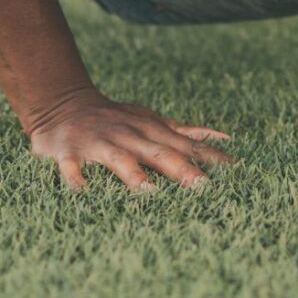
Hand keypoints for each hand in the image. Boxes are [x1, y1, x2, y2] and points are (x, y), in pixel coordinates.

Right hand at [27, 90, 232, 192]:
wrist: (64, 105)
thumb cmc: (116, 120)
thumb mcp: (151, 121)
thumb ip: (185, 133)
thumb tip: (224, 138)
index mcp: (150, 131)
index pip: (186, 145)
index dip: (209, 158)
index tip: (233, 171)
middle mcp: (129, 136)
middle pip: (158, 153)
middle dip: (180, 168)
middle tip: (201, 186)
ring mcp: (99, 144)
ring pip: (119, 159)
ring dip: (133, 174)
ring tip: (148, 191)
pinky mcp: (69, 154)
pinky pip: (72, 168)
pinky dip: (77, 179)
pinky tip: (83, 192)